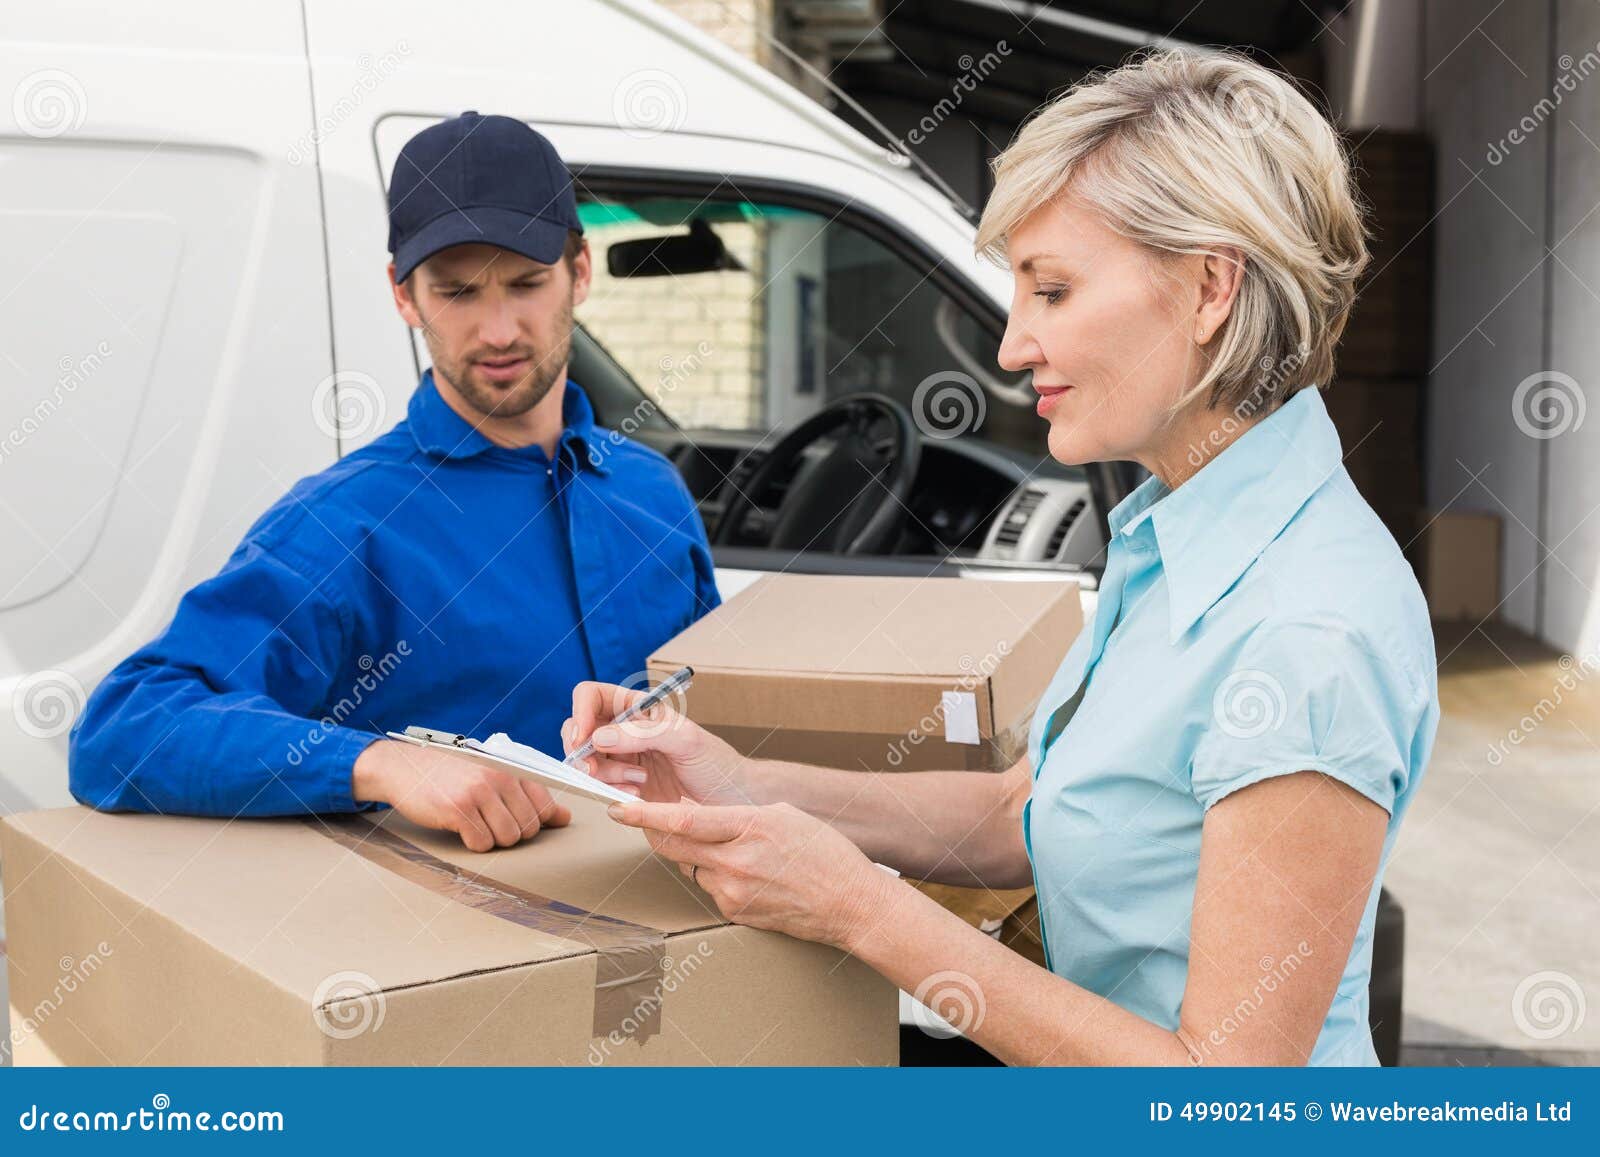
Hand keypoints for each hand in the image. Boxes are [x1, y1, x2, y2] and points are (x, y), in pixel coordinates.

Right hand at [352, 738, 570, 851]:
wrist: (405, 766)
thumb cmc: (452, 773)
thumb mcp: (492, 775)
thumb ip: (529, 795)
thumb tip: (564, 818)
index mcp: (512, 768)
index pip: (545, 806)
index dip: (537, 822)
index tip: (520, 821)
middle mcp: (499, 777)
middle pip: (529, 828)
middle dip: (512, 833)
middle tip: (489, 821)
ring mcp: (478, 792)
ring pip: (508, 838)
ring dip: (493, 839)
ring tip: (476, 824)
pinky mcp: (457, 809)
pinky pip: (481, 843)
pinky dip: (473, 843)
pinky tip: (461, 828)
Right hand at [562, 681, 750, 805]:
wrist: (730, 799)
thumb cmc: (716, 762)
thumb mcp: (686, 740)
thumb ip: (645, 733)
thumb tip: (600, 735)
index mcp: (637, 707)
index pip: (592, 696)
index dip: (579, 712)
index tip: (583, 738)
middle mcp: (624, 729)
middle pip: (578, 729)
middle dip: (582, 751)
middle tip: (593, 769)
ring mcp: (621, 758)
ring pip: (585, 761)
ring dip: (602, 774)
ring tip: (639, 783)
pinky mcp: (623, 785)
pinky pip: (598, 785)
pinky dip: (609, 791)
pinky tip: (638, 794)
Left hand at [606, 798, 892, 949]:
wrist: (851, 904)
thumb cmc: (826, 854)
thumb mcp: (784, 816)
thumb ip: (738, 814)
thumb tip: (698, 811)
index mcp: (748, 829)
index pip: (682, 821)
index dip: (644, 814)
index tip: (618, 807)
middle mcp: (734, 864)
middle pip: (673, 846)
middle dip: (652, 830)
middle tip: (638, 817)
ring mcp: (733, 893)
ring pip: (692, 866)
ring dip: (694, 854)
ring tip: (729, 848)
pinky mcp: (735, 914)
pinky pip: (711, 888)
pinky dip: (716, 875)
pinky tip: (746, 873)